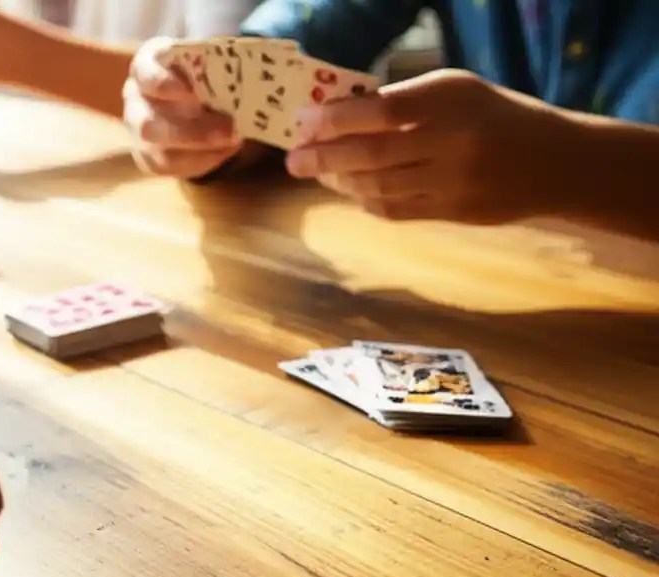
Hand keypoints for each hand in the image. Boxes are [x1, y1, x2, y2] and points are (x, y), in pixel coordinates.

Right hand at [125, 37, 240, 177]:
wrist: (178, 92)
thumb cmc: (195, 70)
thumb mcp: (203, 58)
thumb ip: (218, 64)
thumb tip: (258, 73)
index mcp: (145, 68)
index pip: (144, 74)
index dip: (162, 83)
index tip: (189, 90)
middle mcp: (135, 101)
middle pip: (149, 125)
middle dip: (191, 131)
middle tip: (231, 129)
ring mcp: (138, 133)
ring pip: (159, 153)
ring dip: (200, 151)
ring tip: (233, 141)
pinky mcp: (149, 157)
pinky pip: (171, 168)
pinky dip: (203, 161)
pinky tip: (226, 150)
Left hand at [286, 69, 573, 223]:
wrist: (556, 161)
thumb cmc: (494, 115)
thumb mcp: (456, 91)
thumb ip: (403, 101)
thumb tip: (335, 116)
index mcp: (449, 99)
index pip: (377, 111)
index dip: (332, 120)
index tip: (303, 123)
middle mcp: (451, 140)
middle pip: (370, 153)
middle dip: (322, 157)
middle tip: (294, 160)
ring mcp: (453, 181)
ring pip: (377, 186)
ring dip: (339, 181)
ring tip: (319, 173)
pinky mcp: (453, 212)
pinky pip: (394, 209)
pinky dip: (365, 200)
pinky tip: (351, 189)